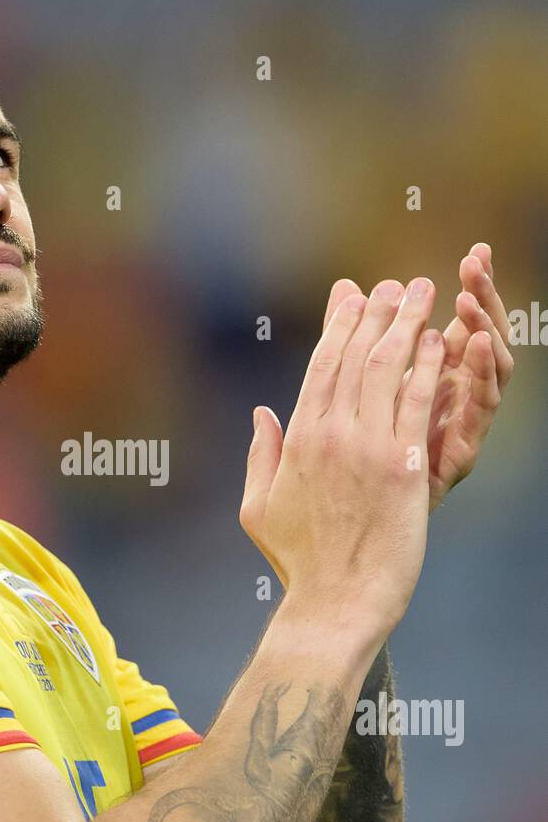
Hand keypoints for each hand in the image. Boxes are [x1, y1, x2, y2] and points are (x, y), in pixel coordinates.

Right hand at [240, 279, 444, 639]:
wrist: (336, 602)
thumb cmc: (299, 563)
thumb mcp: (257, 509)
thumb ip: (259, 456)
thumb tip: (261, 414)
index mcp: (296, 441)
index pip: (320, 367)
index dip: (339, 325)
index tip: (353, 295)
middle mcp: (330, 435)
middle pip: (355, 356)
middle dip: (377, 312)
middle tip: (395, 283)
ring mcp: (367, 448)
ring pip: (387, 369)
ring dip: (407, 324)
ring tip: (422, 294)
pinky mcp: (403, 467)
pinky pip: (417, 402)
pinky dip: (429, 366)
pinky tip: (442, 340)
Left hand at [321, 244, 512, 511]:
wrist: (350, 568)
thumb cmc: (341, 486)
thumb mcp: (333, 410)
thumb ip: (338, 356)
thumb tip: (335, 299)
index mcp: (427, 390)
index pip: (450, 330)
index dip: (464, 292)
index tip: (476, 253)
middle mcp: (450, 406)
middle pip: (477, 342)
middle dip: (481, 297)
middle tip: (479, 260)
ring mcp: (456, 430)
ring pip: (487, 371)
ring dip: (484, 328)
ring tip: (473, 294)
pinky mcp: (457, 457)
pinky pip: (479, 410)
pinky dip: (484, 373)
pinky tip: (481, 341)